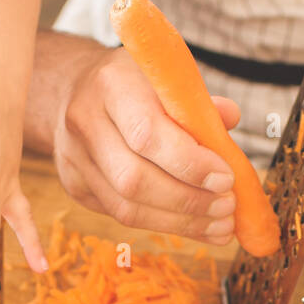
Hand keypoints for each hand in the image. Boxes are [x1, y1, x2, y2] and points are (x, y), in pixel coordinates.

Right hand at [52, 44, 240, 243]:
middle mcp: (85, 122)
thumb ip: (196, 100)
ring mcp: (74, 159)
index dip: (189, 163)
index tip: (226, 179)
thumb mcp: (164, 77)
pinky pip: (122, 215)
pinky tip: (198, 227)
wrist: (75, 88)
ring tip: (220, 225)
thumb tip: (230, 119)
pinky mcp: (75, 186)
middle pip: (134, 179)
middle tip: (228, 208)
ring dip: (180, 222)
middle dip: (188, 201)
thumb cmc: (134, 83)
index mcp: (111, 85)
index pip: (147, 134)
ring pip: (126, 208)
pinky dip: (166, 225)